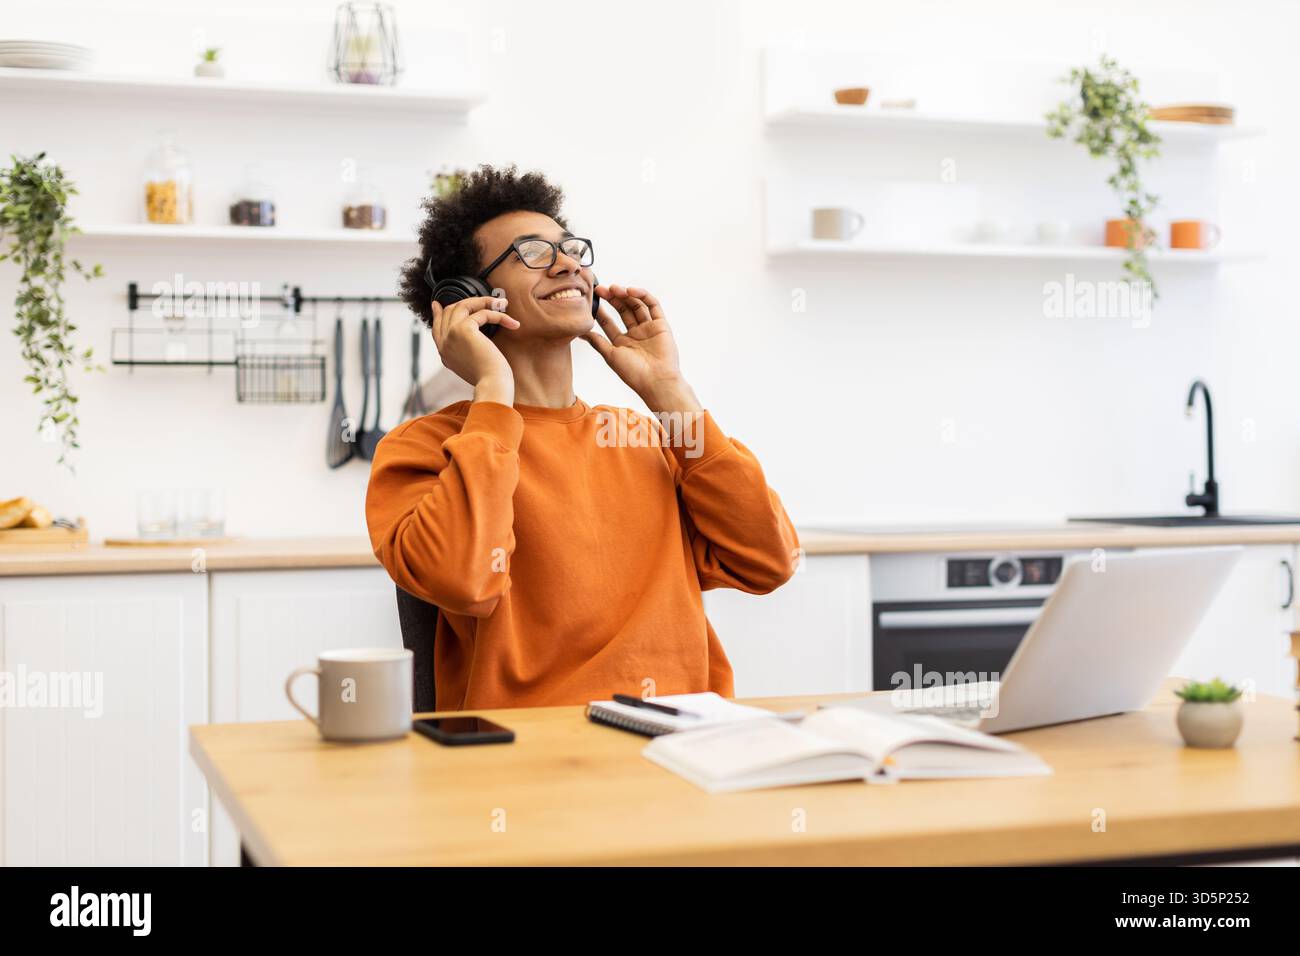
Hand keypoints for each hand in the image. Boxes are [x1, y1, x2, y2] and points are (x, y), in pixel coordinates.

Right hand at [430, 295, 518, 403]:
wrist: (492, 385)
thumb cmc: (490, 378)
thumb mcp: (473, 363)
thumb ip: (466, 348)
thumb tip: (472, 332)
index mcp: (444, 352)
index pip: (436, 327)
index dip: (438, 313)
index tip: (437, 303)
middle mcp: (444, 343)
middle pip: (450, 311)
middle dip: (470, 302)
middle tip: (491, 301)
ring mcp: (451, 335)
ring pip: (464, 306)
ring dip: (485, 302)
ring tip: (502, 305)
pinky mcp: (463, 330)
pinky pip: (482, 313)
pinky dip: (499, 315)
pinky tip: (512, 323)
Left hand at [582, 284, 700, 412]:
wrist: (657, 381)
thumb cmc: (634, 373)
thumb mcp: (610, 355)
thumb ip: (597, 342)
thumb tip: (580, 333)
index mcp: (623, 342)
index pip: (609, 322)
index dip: (601, 310)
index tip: (591, 300)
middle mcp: (636, 334)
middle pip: (623, 310)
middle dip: (612, 299)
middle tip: (601, 289)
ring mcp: (649, 328)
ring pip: (637, 305)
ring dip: (626, 295)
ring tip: (614, 289)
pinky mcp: (661, 324)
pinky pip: (653, 305)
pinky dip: (643, 295)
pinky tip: (631, 291)